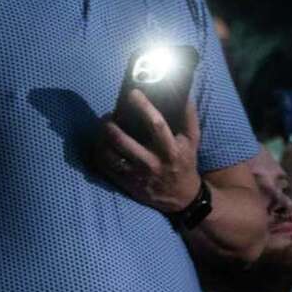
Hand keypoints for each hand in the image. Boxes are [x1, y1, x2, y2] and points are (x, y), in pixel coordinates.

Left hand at [94, 93, 202, 212]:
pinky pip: (105, 167)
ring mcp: (138, 175)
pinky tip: (99, 144)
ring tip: (102, 128)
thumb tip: (184, 95)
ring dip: (101, 138)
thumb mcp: (192, 142)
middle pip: (123, 141)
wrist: (183, 197)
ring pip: (109, 154)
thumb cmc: (185, 163)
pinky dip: (98, 153)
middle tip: (108, 116)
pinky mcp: (127, 184)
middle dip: (110, 125)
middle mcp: (153, 163)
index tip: (133, 93)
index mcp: (171, 150)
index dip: (144, 107)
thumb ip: (189, 119)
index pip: (156, 125)